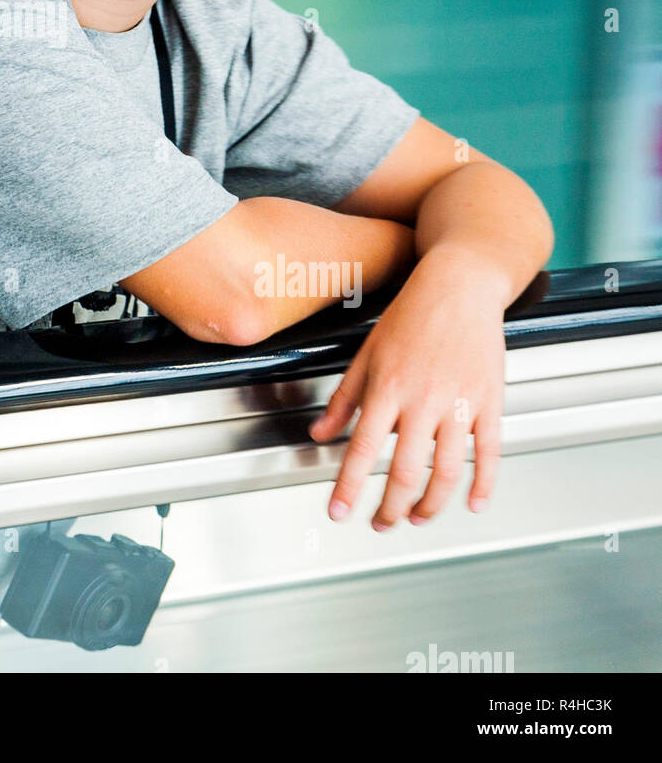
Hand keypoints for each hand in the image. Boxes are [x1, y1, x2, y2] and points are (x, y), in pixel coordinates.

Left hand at [307, 247, 509, 529]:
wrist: (459, 285)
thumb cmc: (410, 315)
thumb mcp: (366, 353)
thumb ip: (344, 398)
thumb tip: (320, 433)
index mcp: (387, 387)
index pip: (363, 448)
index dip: (349, 486)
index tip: (338, 511)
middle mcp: (422, 399)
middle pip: (406, 471)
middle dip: (390, 507)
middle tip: (380, 525)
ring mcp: (459, 403)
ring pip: (447, 472)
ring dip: (431, 505)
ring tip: (417, 518)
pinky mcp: (490, 402)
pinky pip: (489, 454)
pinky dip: (483, 485)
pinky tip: (471, 503)